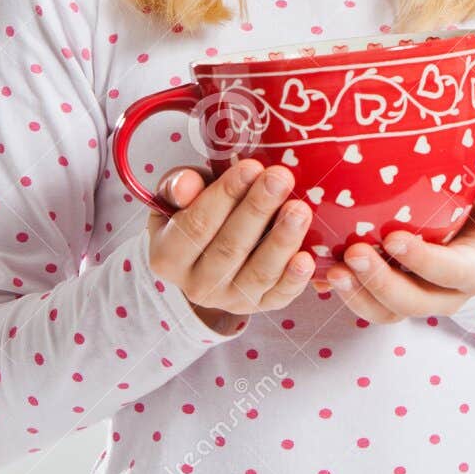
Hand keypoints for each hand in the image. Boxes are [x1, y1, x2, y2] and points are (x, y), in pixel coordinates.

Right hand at [145, 159, 315, 332]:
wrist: (206, 257)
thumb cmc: (194, 214)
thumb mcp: (176, 199)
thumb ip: (178, 187)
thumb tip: (186, 185)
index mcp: (167, 257)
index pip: (196, 225)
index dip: (224, 196)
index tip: (250, 167)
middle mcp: (196, 286)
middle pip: (229, 248)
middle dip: (257, 210)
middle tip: (280, 178)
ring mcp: (229, 300)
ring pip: (258, 273)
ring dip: (281, 241)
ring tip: (300, 209)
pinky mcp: (260, 306)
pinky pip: (279, 296)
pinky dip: (294, 279)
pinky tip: (307, 258)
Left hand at [313, 171, 474, 322]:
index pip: (450, 272)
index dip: (422, 260)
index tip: (393, 238)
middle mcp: (446, 294)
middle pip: (413, 302)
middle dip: (381, 282)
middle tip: (353, 253)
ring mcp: (417, 299)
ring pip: (386, 311)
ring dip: (358, 295)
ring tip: (331, 271)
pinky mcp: (391, 296)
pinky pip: (368, 305)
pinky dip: (345, 293)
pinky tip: (320, 274)